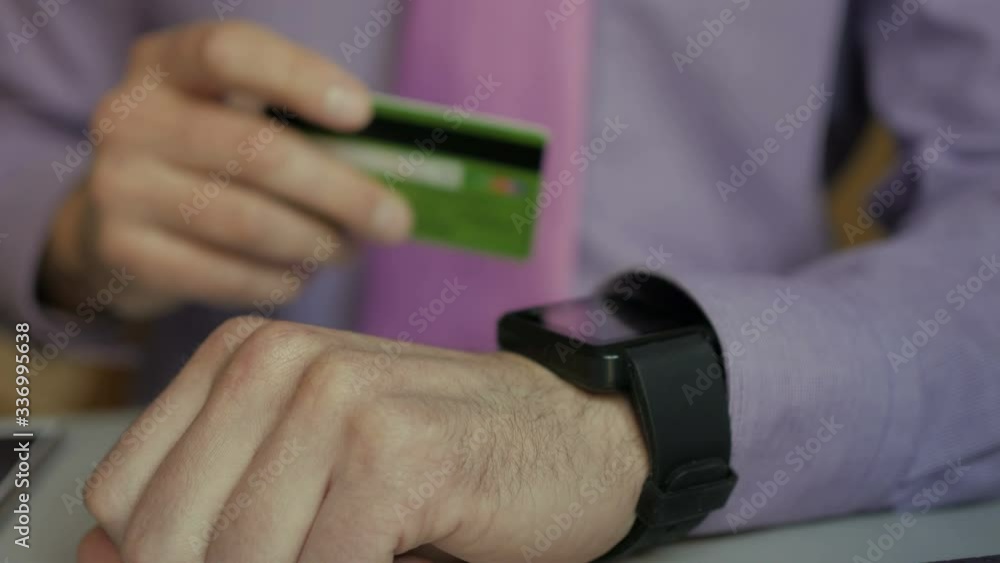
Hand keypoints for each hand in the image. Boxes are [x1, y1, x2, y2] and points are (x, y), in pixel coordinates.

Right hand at [43, 21, 412, 318]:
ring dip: (315, 243)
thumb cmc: (211, 158)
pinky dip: (277, 281)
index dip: (299, 79)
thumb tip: (389, 173)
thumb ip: (302, 127)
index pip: (231, 52)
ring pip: (247, 221)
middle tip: (395, 223)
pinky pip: (224, 274)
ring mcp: (117, 185)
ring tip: (347, 251)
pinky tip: (299, 277)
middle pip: (255, 150)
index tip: (362, 114)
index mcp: (167, 63)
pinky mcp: (122, 252)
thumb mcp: (242, 117)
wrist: (121, 220)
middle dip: (342, 192)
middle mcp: (129, 116)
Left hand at [78, 318, 649, 561]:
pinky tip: (394, 555)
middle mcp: (284, 361)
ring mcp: (341, 400)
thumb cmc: (442, 457)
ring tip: (353, 550)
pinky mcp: (398, 454)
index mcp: (245, 353)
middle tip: (308, 554)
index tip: (232, 557)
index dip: (167, 555)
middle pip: (174, 535)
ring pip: (241, 556)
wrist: (573, 437)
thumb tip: (98, 556)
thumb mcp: (305, 471)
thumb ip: (207, 504)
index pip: (126, 495)